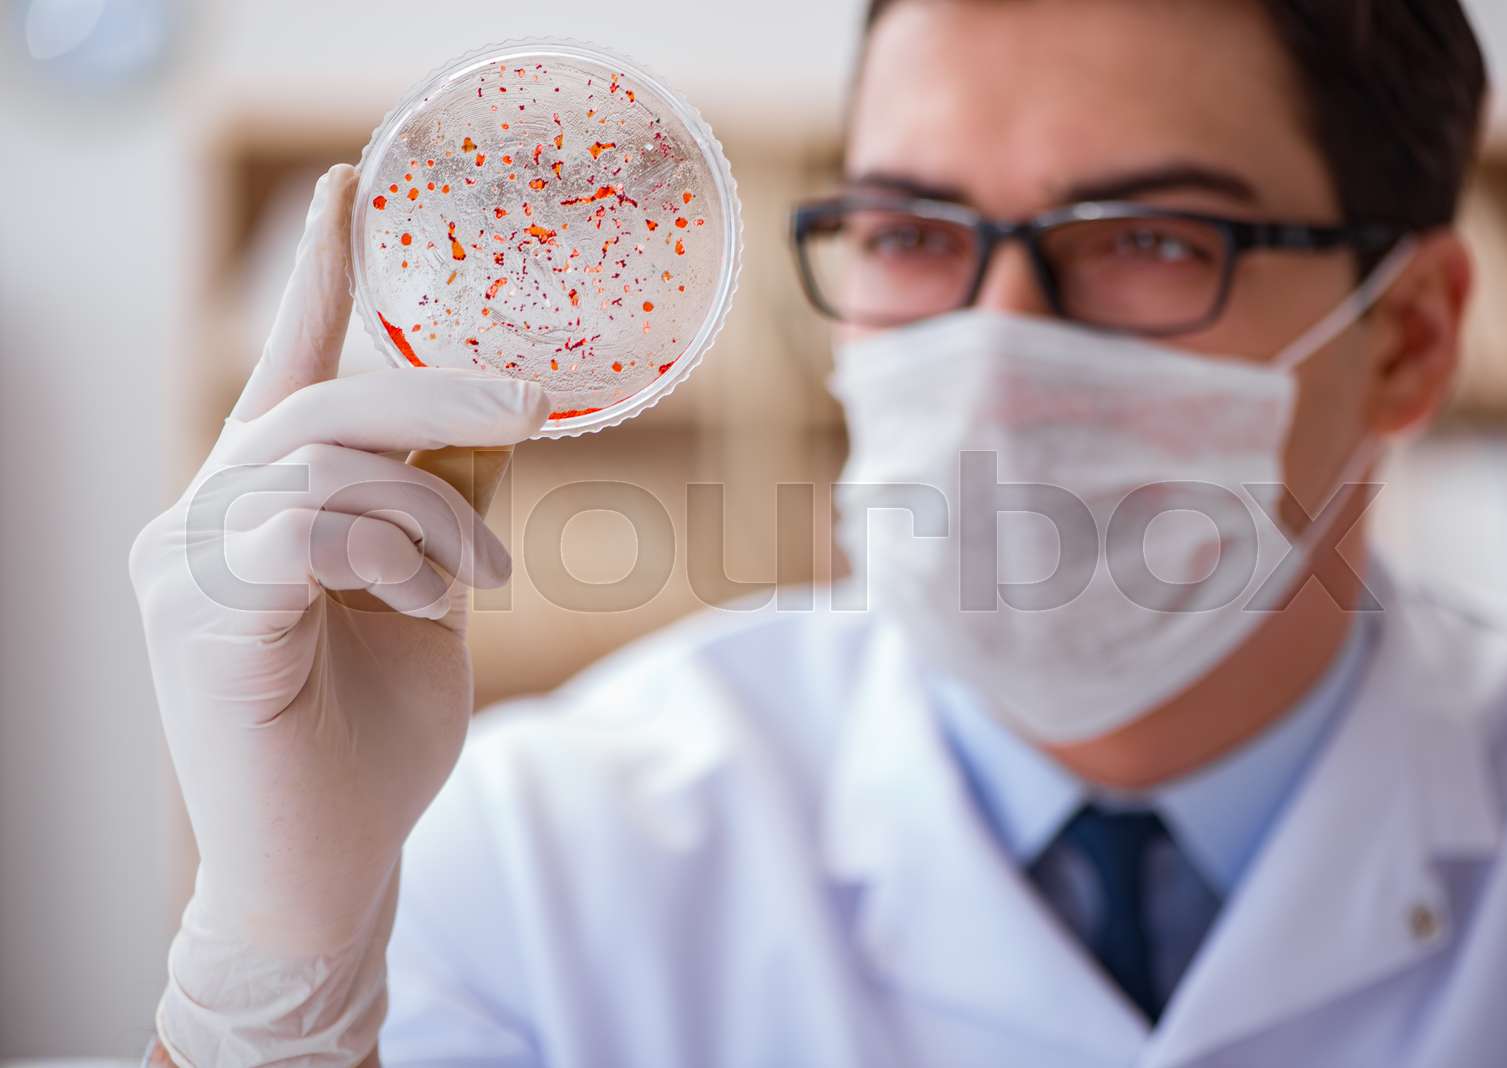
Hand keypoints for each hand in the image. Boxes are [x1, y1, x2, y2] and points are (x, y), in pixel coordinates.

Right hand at [129, 164, 547, 1064]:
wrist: (334, 868)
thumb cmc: (374, 741)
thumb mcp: (429, 600)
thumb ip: (438, 509)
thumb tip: (491, 423)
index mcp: (258, 505)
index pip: (285, 369)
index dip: (317, 276)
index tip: (349, 189)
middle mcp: (199, 518)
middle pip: (319, 402)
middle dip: (436, 395)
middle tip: (529, 409)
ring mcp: (181, 567)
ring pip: (322, 462)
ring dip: (432, 513)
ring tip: (483, 581)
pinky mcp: (194, 619)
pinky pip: (304, 529)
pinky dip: (391, 553)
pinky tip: (427, 603)